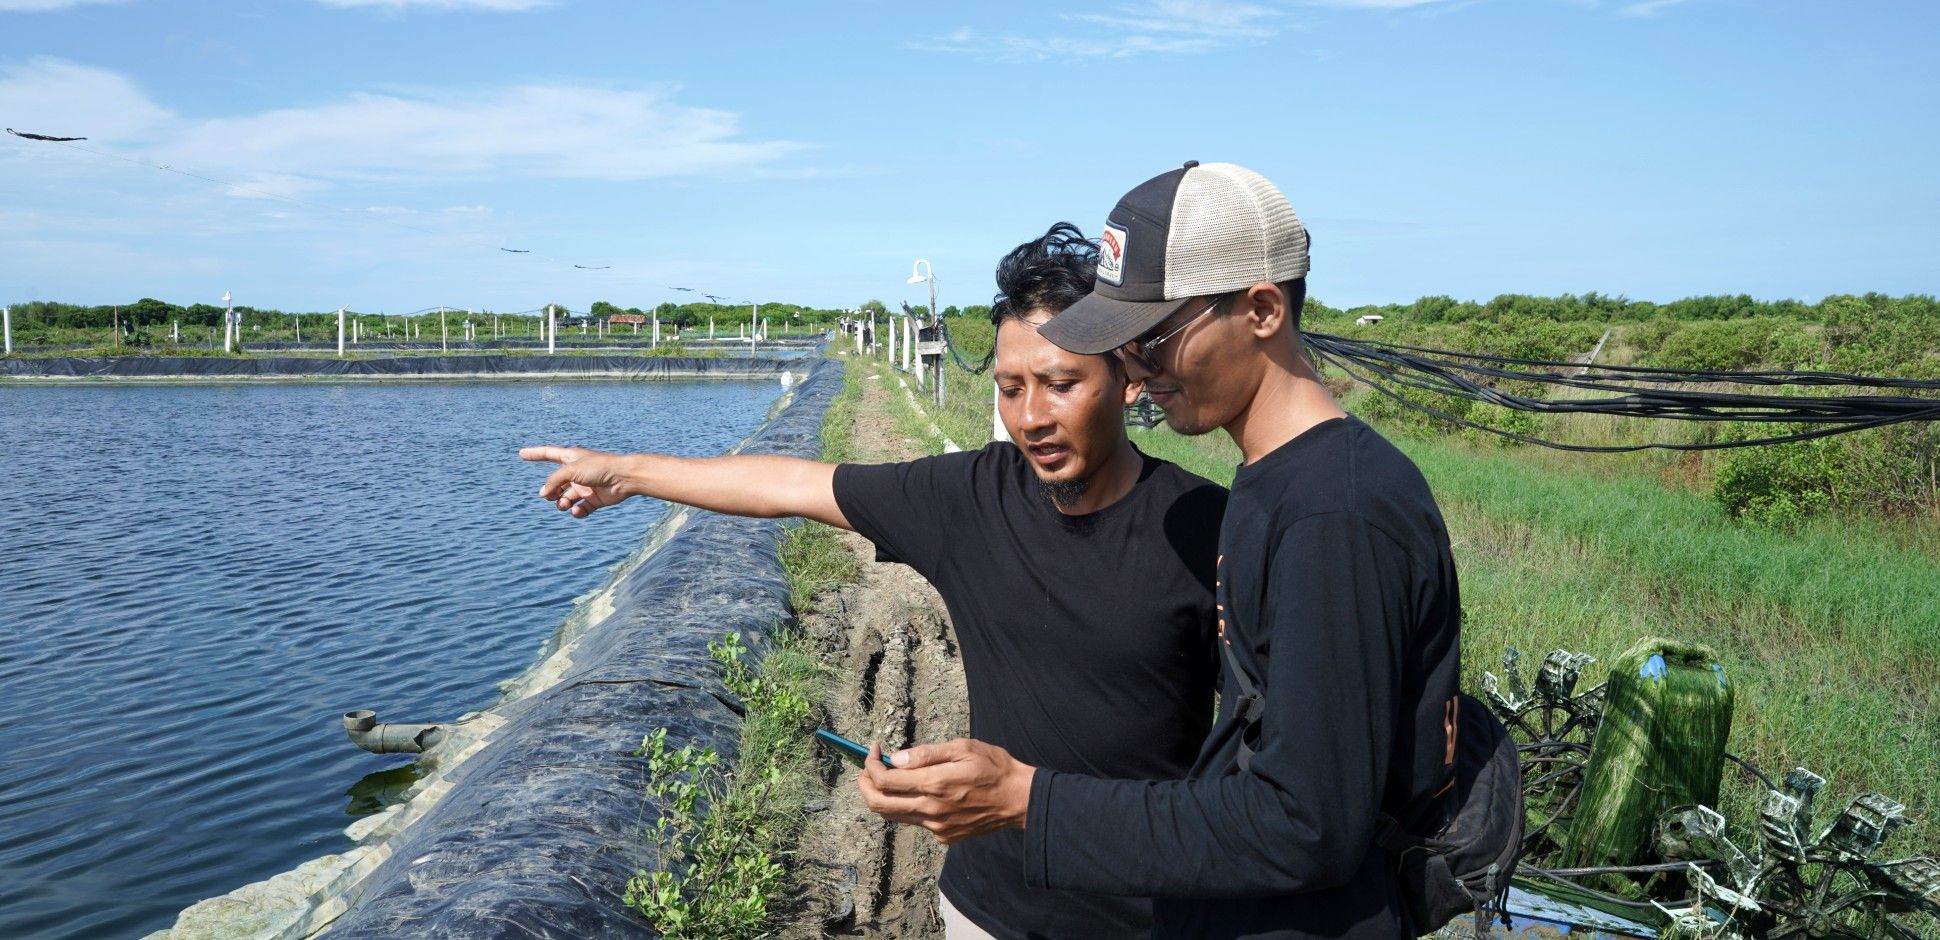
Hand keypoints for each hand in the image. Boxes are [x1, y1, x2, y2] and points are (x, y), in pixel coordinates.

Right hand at [519, 445, 632, 517]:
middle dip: (549, 491)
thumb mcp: (571, 470)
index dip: (534, 454)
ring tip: (563, 504)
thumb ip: (554, 481)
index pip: (548, 454)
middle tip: (550, 495)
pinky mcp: (594, 500)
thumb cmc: (599, 467)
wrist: (624, 478)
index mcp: (571, 458)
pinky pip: (580, 509)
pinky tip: (577, 510)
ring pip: (565, 498)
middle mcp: (577, 472)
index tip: (521, 453)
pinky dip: (576, 512)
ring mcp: (585, 486)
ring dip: (560, 503)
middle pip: (555, 483)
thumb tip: (544, 494)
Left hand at [857, 739, 1034, 844]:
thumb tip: (896, 759)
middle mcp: (930, 810)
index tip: (874, 750)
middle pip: (879, 804)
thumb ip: (926, 754)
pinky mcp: (943, 836)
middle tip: (866, 768)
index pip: (884, 780)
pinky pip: (915, 821)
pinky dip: (907, 806)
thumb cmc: (993, 768)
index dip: (871, 764)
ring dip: (881, 797)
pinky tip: (918, 792)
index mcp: (934, 785)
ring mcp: (936, 827)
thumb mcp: (963, 748)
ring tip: (884, 778)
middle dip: (864, 784)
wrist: (1019, 800)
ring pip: (894, 816)